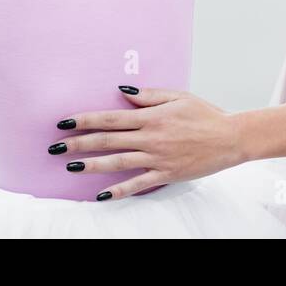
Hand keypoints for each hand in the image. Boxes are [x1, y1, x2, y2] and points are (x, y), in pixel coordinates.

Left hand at [48, 86, 245, 198]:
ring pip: (117, 162)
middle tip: (54, 147)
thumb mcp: (179, 96)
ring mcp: (157, 158)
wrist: (230, 137)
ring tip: (70, 167)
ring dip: (92, 165)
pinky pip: (137, 184)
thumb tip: (123, 90)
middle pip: (107, 140)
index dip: (85, 120)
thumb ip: (149, 95)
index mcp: (152, 117)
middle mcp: (151, 137)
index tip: (64, 122)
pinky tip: (100, 195)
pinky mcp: (165, 174)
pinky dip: (118, 191)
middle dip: (78, 143)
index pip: (111, 117)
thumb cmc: (206, 114)